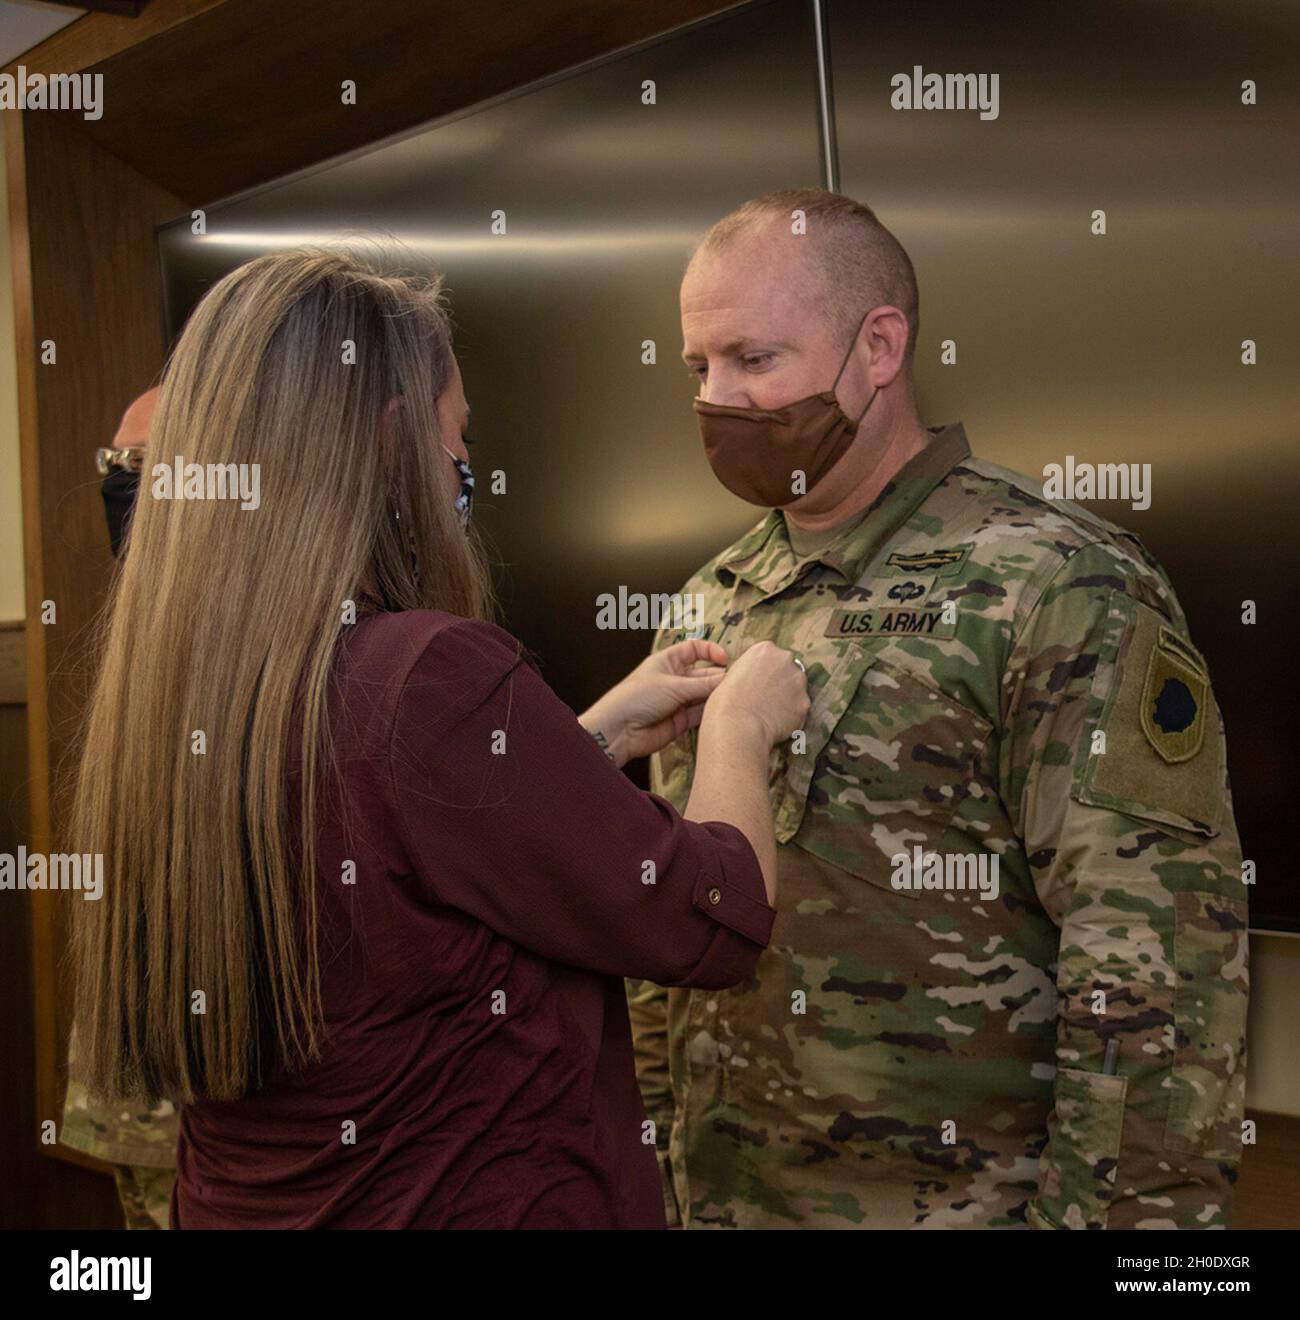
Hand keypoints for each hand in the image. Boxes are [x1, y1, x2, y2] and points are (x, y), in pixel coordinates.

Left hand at [579, 640, 728, 766]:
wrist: (620, 730)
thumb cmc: (636, 698)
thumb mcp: (673, 685)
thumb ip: (702, 684)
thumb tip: (727, 678)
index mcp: (668, 661)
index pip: (694, 649)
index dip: (711, 651)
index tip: (725, 658)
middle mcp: (674, 679)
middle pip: (703, 674)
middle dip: (718, 677)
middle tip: (734, 682)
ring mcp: (678, 700)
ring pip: (704, 695)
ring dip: (715, 696)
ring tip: (731, 697)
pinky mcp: (680, 720)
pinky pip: (700, 714)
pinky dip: (710, 712)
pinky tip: (720, 710)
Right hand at [705, 640, 809, 746]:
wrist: (738, 725)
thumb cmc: (727, 701)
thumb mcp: (733, 673)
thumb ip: (751, 670)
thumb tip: (756, 678)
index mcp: (765, 649)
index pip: (771, 656)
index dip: (764, 671)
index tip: (757, 683)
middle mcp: (785, 660)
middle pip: (788, 668)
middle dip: (780, 681)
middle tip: (765, 697)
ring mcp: (798, 681)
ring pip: (796, 688)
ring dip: (788, 697)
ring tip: (770, 712)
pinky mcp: (804, 702)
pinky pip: (799, 708)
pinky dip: (791, 715)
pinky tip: (777, 722)